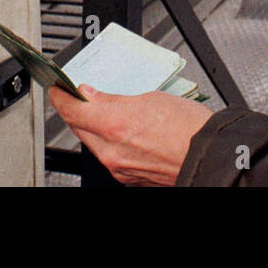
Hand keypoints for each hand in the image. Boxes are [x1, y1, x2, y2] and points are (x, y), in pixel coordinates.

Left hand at [49, 84, 213, 185]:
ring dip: (92, 127)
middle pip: (78, 128)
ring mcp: (119, 168)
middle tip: (79, 96)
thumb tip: (92, 94)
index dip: (60, 97)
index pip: (71, 110)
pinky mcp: (128, 178)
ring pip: (93, 143)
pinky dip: (109, 142)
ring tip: (104, 111)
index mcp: (114, 124)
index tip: (57, 88)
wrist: (211, 156)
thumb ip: (114, 98)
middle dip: (76, 111)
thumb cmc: (189, 127)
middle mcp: (111, 150)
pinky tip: (121, 131)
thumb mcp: (150, 97)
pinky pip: (109, 157)